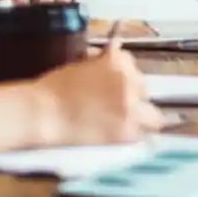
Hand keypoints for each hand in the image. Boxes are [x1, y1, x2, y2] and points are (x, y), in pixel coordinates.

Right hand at [33, 38, 164, 145]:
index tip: (115, 84)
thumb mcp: (81, 64)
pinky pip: (141, 135)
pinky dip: (132, 135)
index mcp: (118, 60)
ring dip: (141, 117)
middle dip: (133, 95)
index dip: (123, 75)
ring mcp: (131, 107)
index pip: (132, 65)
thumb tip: (108, 60)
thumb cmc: (54, 87)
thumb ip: (101, 62)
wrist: (44, 112)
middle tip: (116, 105)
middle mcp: (130, 81)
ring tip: (123, 123)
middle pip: (144, 88)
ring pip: (153, 116)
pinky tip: (117, 136)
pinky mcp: (127, 131)